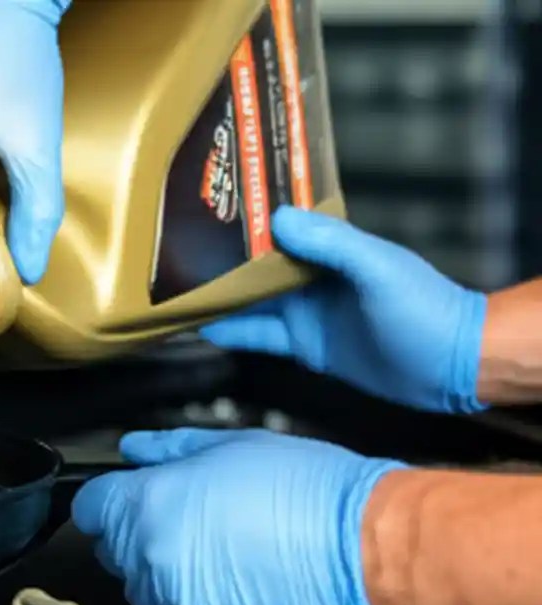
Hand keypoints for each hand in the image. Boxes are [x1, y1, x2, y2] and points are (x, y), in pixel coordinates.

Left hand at [71, 428, 402, 604]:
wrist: (363, 548)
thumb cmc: (307, 490)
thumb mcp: (233, 444)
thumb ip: (171, 447)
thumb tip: (135, 448)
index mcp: (150, 502)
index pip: (89, 506)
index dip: (107, 499)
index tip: (125, 497)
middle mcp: (150, 553)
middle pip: (112, 547)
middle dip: (137, 532)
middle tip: (187, 520)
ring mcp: (172, 599)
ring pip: (140, 586)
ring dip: (161, 572)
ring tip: (214, 553)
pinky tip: (221, 587)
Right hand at [201, 207, 487, 413]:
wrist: (451, 368)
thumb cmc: (427, 310)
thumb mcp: (379, 268)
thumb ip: (332, 243)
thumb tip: (278, 218)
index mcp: (331, 248)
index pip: (276, 229)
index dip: (242, 223)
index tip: (204, 215)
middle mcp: (313, 277)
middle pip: (255, 266)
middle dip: (219, 260)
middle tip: (174, 255)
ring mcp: (307, 312)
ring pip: (251, 301)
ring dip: (219, 297)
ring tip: (176, 291)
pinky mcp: (304, 346)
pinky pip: (259, 335)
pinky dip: (230, 331)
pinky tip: (201, 327)